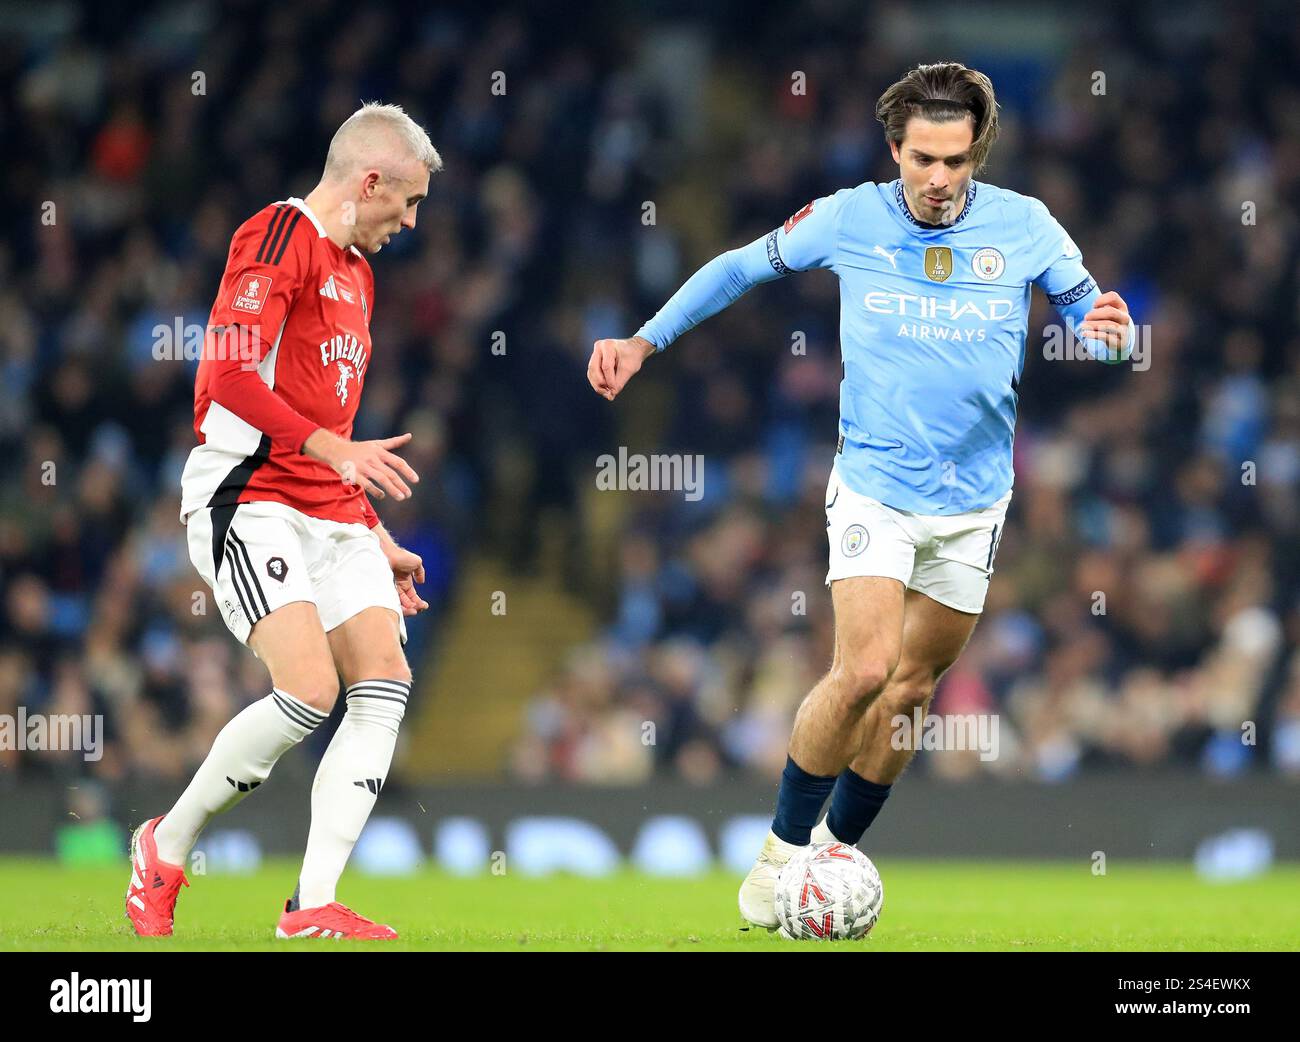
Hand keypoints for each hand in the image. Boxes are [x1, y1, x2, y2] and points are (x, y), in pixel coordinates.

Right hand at [304, 430, 418, 500]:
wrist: (335, 449)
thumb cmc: (358, 448)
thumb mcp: (376, 443)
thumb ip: (393, 442)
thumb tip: (410, 436)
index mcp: (379, 451)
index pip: (397, 462)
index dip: (408, 471)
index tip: (416, 480)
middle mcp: (372, 458)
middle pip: (390, 473)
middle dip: (401, 485)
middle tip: (409, 494)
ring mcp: (363, 467)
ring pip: (381, 479)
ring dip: (392, 489)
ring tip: (401, 497)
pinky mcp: (353, 474)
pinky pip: (367, 485)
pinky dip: (376, 491)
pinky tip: (382, 496)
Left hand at [382, 539, 428, 615]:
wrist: (386, 552)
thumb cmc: (399, 555)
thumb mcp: (416, 562)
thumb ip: (420, 572)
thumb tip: (421, 582)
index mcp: (404, 582)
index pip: (412, 597)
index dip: (418, 603)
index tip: (424, 605)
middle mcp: (396, 588)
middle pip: (406, 603)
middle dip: (414, 608)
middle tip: (419, 609)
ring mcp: (389, 590)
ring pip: (399, 605)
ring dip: (407, 609)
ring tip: (414, 610)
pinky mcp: (383, 592)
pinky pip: (391, 602)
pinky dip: (399, 607)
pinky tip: (407, 608)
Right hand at [587, 336, 655, 400]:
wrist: (633, 349)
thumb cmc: (632, 356)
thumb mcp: (629, 369)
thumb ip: (619, 382)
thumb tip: (611, 395)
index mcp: (608, 346)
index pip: (606, 366)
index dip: (609, 381)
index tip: (614, 391)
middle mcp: (599, 347)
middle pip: (594, 369)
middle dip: (599, 383)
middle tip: (607, 394)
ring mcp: (595, 353)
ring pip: (591, 372)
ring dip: (597, 384)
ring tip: (606, 392)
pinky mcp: (594, 359)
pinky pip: (592, 373)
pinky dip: (597, 382)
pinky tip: (604, 388)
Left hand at [1077, 290, 1131, 351]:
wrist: (1120, 341)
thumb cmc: (1109, 323)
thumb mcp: (1107, 314)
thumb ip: (1100, 308)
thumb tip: (1088, 306)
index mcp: (1121, 307)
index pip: (1113, 297)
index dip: (1102, 299)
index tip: (1093, 305)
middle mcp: (1124, 317)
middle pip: (1111, 312)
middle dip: (1096, 314)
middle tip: (1085, 317)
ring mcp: (1123, 330)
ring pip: (1110, 325)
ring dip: (1094, 325)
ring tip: (1082, 325)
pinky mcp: (1118, 342)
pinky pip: (1107, 337)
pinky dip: (1094, 335)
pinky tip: (1085, 333)